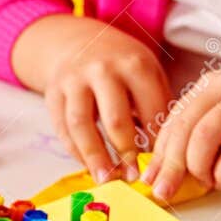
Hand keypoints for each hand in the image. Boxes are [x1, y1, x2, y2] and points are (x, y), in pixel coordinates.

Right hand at [18, 16, 169, 180]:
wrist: (78, 41)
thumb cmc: (122, 63)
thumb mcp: (147, 69)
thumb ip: (157, 101)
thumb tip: (166, 146)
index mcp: (134, 64)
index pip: (150, 107)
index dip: (158, 137)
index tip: (163, 160)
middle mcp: (102, 70)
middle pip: (115, 118)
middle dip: (126, 151)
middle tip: (135, 176)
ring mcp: (74, 81)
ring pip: (82, 125)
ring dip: (95, 156)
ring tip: (107, 178)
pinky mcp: (53, 94)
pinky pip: (62, 128)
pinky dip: (76, 151)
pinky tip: (89, 166)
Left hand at [147, 69, 220, 198]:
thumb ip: (206, 133)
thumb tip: (170, 170)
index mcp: (212, 84)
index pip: (174, 119)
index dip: (159, 153)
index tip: (150, 179)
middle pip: (184, 129)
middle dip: (170, 166)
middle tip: (164, 191)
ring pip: (204, 138)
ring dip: (197, 168)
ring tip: (204, 182)